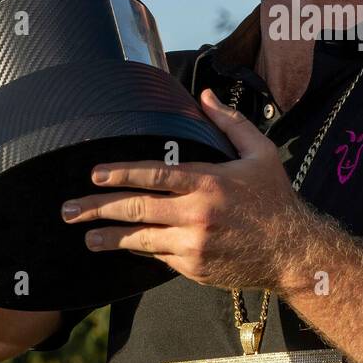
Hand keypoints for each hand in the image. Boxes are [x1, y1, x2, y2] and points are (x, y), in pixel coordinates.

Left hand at [60, 89, 304, 289]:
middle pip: (136, 208)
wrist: (292, 252)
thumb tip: (204, 95)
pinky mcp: (194, 267)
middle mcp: (196, 214)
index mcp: (208, 182)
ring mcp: (193, 244)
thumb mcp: (260, 153)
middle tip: (70, 209)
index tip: (94, 174)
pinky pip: (159, 256)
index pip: (154, 174)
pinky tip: (123, 245)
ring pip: (140, 239)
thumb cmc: (275, 199)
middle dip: (98, 208)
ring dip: (108, 237)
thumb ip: (230, 123)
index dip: (120, 173)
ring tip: (85, 234)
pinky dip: (140, 249)